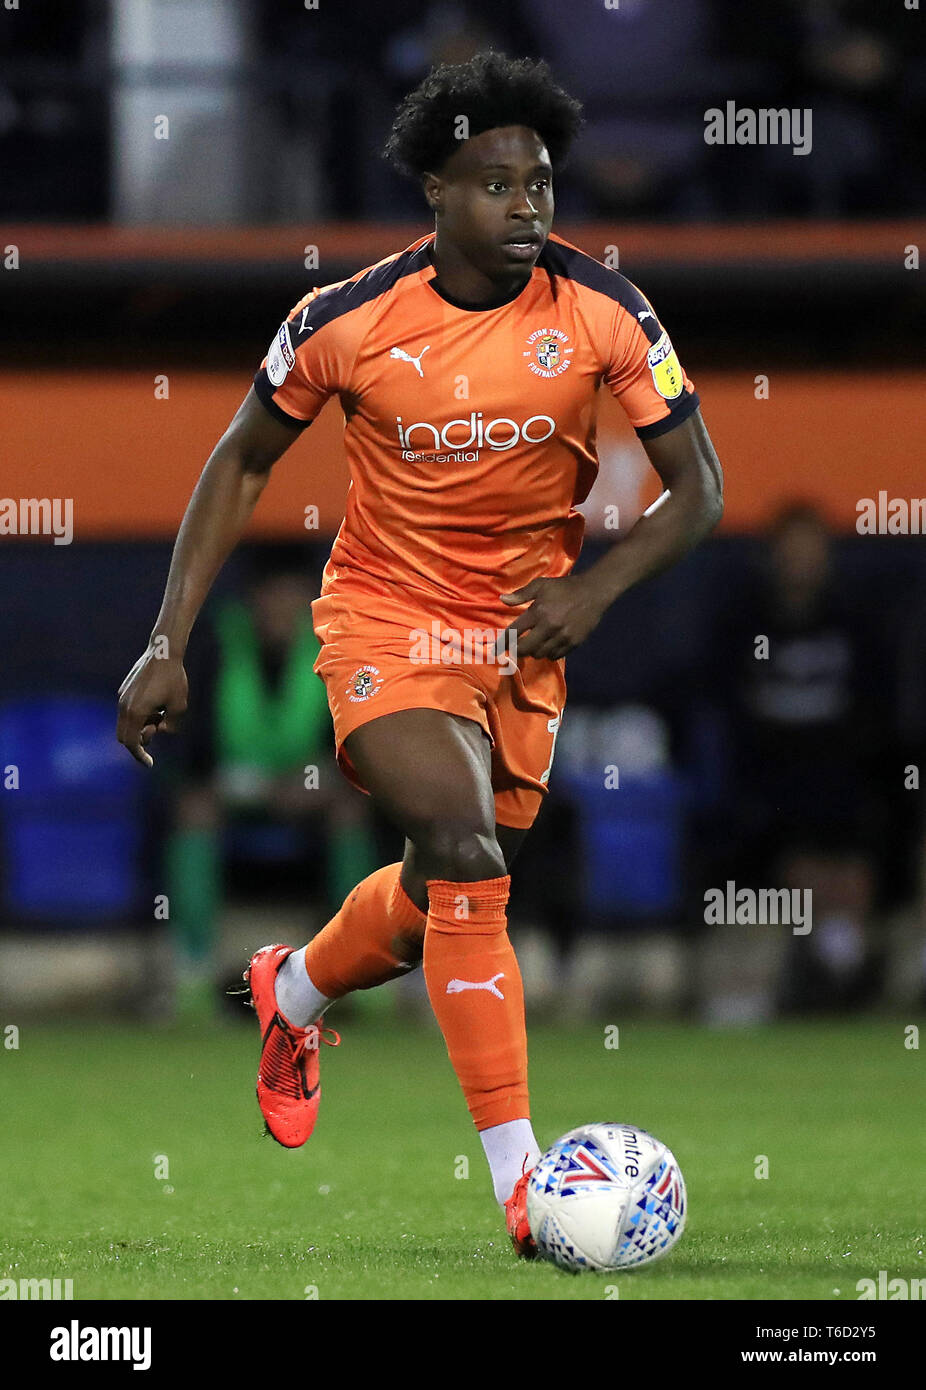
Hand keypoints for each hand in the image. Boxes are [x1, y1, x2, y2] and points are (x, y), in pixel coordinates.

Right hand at [116, 647, 187, 766]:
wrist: (163, 651)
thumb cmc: (174, 678)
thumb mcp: (179, 705)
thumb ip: (171, 724)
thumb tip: (162, 729)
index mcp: (135, 713)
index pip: (132, 743)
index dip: (140, 756)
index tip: (150, 764)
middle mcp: (124, 706)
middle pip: (124, 736)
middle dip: (139, 741)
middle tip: (157, 730)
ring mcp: (122, 697)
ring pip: (126, 723)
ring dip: (141, 726)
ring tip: (160, 712)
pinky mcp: (124, 690)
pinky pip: (128, 710)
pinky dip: (139, 715)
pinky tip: (157, 702)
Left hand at [499, 574, 606, 660]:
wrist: (594, 593)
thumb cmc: (565, 587)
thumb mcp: (541, 585)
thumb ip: (521, 594)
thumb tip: (502, 599)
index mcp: (539, 612)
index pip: (515, 632)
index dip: (503, 642)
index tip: (495, 649)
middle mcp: (549, 628)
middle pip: (526, 649)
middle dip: (517, 650)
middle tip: (514, 648)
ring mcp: (562, 637)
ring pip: (540, 654)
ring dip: (533, 651)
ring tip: (532, 644)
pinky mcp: (573, 643)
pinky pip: (555, 656)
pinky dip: (548, 653)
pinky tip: (547, 646)